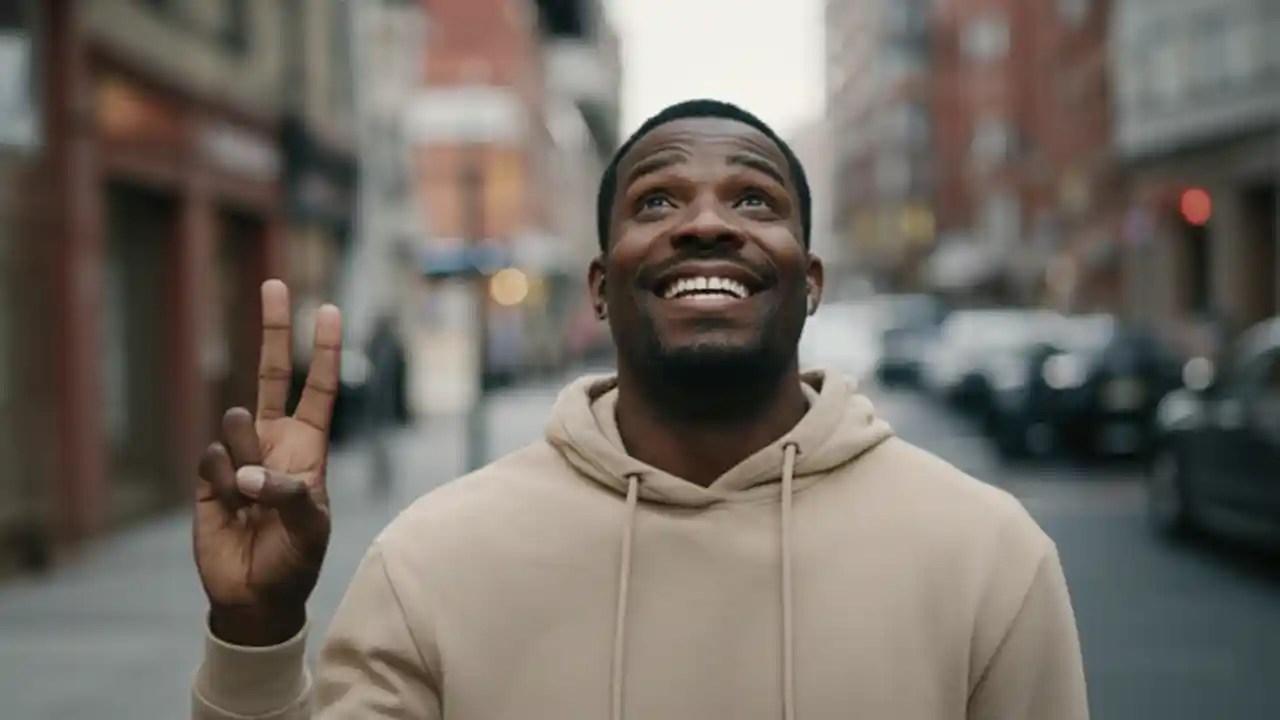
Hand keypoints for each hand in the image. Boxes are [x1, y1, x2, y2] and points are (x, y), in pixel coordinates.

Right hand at [194, 279, 340, 645]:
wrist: (256, 595)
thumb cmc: (296, 558)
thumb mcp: (310, 526)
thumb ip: (288, 492)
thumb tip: (249, 471)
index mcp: (309, 446)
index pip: (318, 389)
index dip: (324, 351)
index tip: (330, 309)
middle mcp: (274, 441)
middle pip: (271, 375)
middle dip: (274, 330)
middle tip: (276, 284)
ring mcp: (240, 456)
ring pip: (236, 425)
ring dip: (248, 459)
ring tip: (254, 498)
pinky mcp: (208, 477)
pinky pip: (212, 459)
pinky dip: (225, 484)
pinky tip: (232, 509)